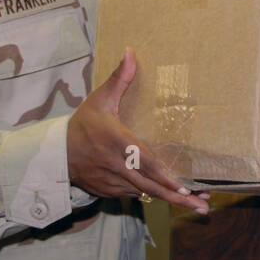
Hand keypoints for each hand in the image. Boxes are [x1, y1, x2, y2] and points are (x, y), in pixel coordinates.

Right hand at [68, 48, 209, 213]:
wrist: (55, 154)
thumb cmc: (83, 124)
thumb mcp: (100, 99)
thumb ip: (119, 78)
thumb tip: (131, 52)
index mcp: (117, 143)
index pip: (144, 163)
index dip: (165, 177)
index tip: (185, 187)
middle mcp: (116, 167)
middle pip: (151, 187)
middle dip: (178, 198)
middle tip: (203, 207)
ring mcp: (113, 183)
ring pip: (146, 195)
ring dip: (171, 201)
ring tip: (199, 206)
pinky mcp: (110, 192)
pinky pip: (135, 195)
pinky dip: (154, 197)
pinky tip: (175, 198)